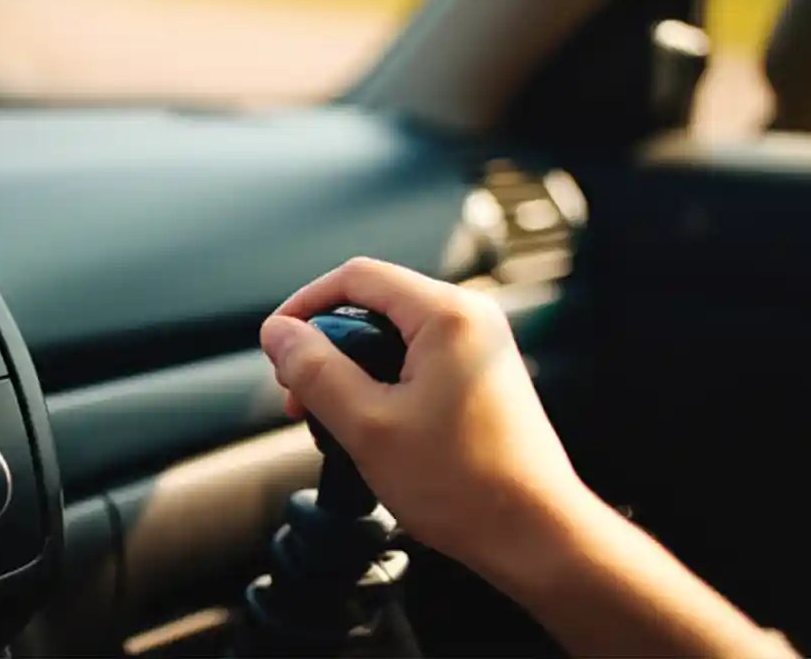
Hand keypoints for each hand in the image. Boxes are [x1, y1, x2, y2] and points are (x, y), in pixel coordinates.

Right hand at [259, 257, 590, 572]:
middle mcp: (470, 319)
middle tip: (299, 396)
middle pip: (373, 305)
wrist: (533, 533)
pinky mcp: (481, 376)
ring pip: (392, 336)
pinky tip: (365, 426)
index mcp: (447, 315)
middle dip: (326, 346)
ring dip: (350, 370)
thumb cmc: (464, 484)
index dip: (304, 304)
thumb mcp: (367, 426)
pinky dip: (382, 384)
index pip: (356, 277)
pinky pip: (417, 360)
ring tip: (328, 420)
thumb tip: (277, 332)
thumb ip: (315, 371)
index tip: (276, 344)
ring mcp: (479, 348)